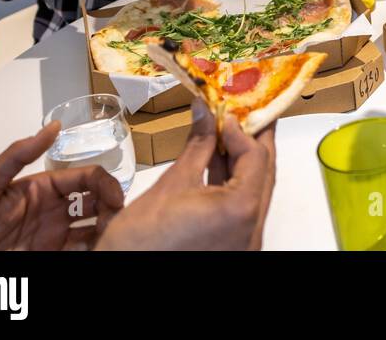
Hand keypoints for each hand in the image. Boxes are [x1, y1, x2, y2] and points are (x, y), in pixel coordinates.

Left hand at [0, 122, 124, 250]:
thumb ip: (16, 155)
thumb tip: (51, 127)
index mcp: (37, 188)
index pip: (83, 178)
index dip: (104, 184)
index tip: (114, 197)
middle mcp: (48, 210)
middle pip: (94, 202)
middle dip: (112, 206)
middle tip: (119, 219)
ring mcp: (48, 235)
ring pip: (92, 227)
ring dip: (107, 228)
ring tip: (113, 236)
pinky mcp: (46, 255)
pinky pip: (79, 250)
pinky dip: (93, 247)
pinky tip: (99, 247)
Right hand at [95, 101, 275, 250]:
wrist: (122, 275)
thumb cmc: (140, 242)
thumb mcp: (172, 183)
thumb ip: (198, 144)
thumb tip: (205, 110)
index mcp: (240, 209)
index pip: (256, 157)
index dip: (241, 129)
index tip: (226, 111)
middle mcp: (251, 230)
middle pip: (263, 174)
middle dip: (252, 142)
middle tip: (244, 114)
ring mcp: (245, 243)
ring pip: (255, 192)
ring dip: (244, 163)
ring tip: (229, 134)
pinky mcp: (234, 248)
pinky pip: (243, 210)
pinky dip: (235, 186)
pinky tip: (219, 165)